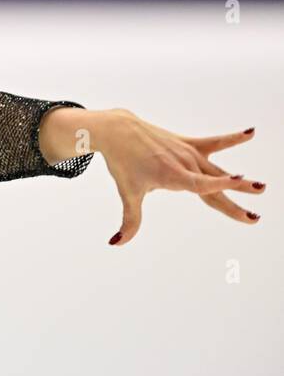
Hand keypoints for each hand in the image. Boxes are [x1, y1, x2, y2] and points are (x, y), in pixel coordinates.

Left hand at [90, 110, 263, 245]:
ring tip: (260, 187)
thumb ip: (130, 220)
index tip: (239, 182)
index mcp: (171, 176)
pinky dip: (233, 139)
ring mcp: (188, 153)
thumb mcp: (128, 193)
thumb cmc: (123, 163)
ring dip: (238, 179)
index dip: (219, 185)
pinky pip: (214, 142)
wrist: (118, 132)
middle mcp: (183, 164)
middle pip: (214, 186)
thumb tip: (116, 243)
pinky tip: (252, 132)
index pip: (200, 184)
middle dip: (234, 201)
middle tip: (254, 217)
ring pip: (218, 169)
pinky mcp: (189, 144)